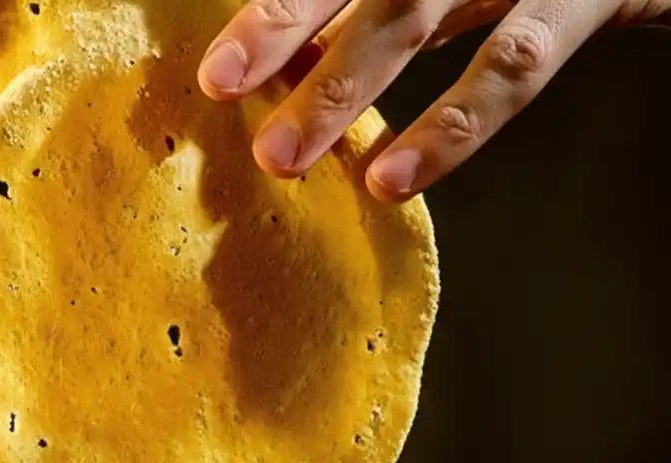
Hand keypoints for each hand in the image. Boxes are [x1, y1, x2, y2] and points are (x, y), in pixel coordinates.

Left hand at [197, 0, 670, 201]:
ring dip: (341, 87)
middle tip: (223, 90)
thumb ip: (373, 17)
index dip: (274, 16)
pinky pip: (513, 61)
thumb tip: (288, 67)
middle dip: (283, 31)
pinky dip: (449, 124)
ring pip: (413, 12)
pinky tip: (394, 177)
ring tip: (285, 158)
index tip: (218, 74)